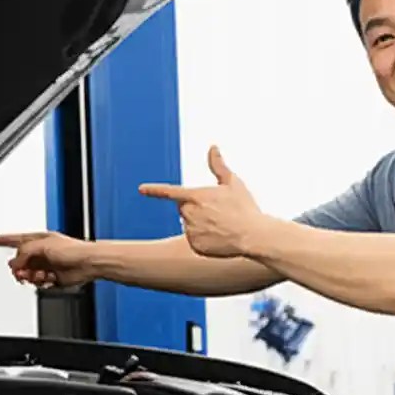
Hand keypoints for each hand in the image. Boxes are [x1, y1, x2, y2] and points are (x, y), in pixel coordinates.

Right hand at [0, 231, 95, 287]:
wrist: (88, 264)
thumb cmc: (72, 250)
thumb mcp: (42, 245)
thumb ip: (24, 252)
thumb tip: (16, 264)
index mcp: (36, 240)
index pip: (10, 239)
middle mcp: (38, 252)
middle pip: (17, 262)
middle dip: (19, 269)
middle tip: (25, 272)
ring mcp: (44, 265)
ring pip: (26, 275)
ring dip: (31, 277)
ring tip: (41, 275)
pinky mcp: (50, 278)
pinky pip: (36, 283)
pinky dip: (40, 283)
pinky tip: (49, 279)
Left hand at [139, 145, 266, 257]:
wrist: (254, 236)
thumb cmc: (244, 207)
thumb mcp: (233, 183)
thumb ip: (218, 166)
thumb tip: (212, 147)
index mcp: (195, 196)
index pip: (169, 191)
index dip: (154, 190)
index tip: (141, 189)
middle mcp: (189, 214)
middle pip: (185, 209)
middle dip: (198, 209)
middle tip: (220, 213)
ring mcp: (190, 231)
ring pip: (190, 225)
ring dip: (202, 225)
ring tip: (223, 226)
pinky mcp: (195, 246)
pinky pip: (196, 241)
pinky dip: (205, 240)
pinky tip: (220, 239)